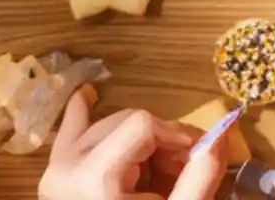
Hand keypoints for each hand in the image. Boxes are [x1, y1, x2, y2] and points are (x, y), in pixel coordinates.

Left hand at [39, 88, 226, 199]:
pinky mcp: (53, 178)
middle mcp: (65, 166)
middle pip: (126, 122)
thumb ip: (199, 179)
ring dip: (139, 140)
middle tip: (187, 169)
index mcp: (93, 177)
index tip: (200, 156)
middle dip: (163, 141)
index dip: (177, 134)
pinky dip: (82, 115)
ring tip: (163, 172)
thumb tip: (222, 137)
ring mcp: (53, 171)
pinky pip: (67, 134)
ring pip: (104, 126)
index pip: (143, 125)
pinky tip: (87, 96)